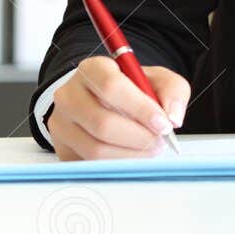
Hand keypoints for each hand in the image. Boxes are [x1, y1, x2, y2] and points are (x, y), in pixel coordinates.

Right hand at [48, 55, 189, 160]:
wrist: (102, 102)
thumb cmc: (131, 89)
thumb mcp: (156, 79)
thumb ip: (172, 90)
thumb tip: (173, 117)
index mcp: (92, 69)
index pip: (111, 86)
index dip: (140, 108)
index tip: (162, 123)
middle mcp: (69, 94)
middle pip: (102, 122)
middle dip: (138, 137)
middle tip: (159, 140)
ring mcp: (61, 123)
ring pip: (96, 148)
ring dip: (130, 154)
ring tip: (150, 148)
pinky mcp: (62, 148)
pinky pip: (90, 164)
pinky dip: (117, 164)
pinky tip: (132, 155)